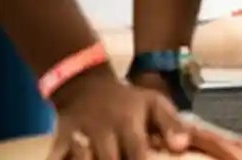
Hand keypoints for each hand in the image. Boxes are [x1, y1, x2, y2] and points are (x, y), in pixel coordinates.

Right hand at [48, 66, 187, 159]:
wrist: (84, 88)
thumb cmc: (127, 102)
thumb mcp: (154, 104)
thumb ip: (171, 125)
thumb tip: (182, 146)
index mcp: (128, 122)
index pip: (138, 153)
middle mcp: (102, 132)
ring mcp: (78, 140)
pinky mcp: (59, 146)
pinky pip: (63, 159)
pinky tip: (77, 159)